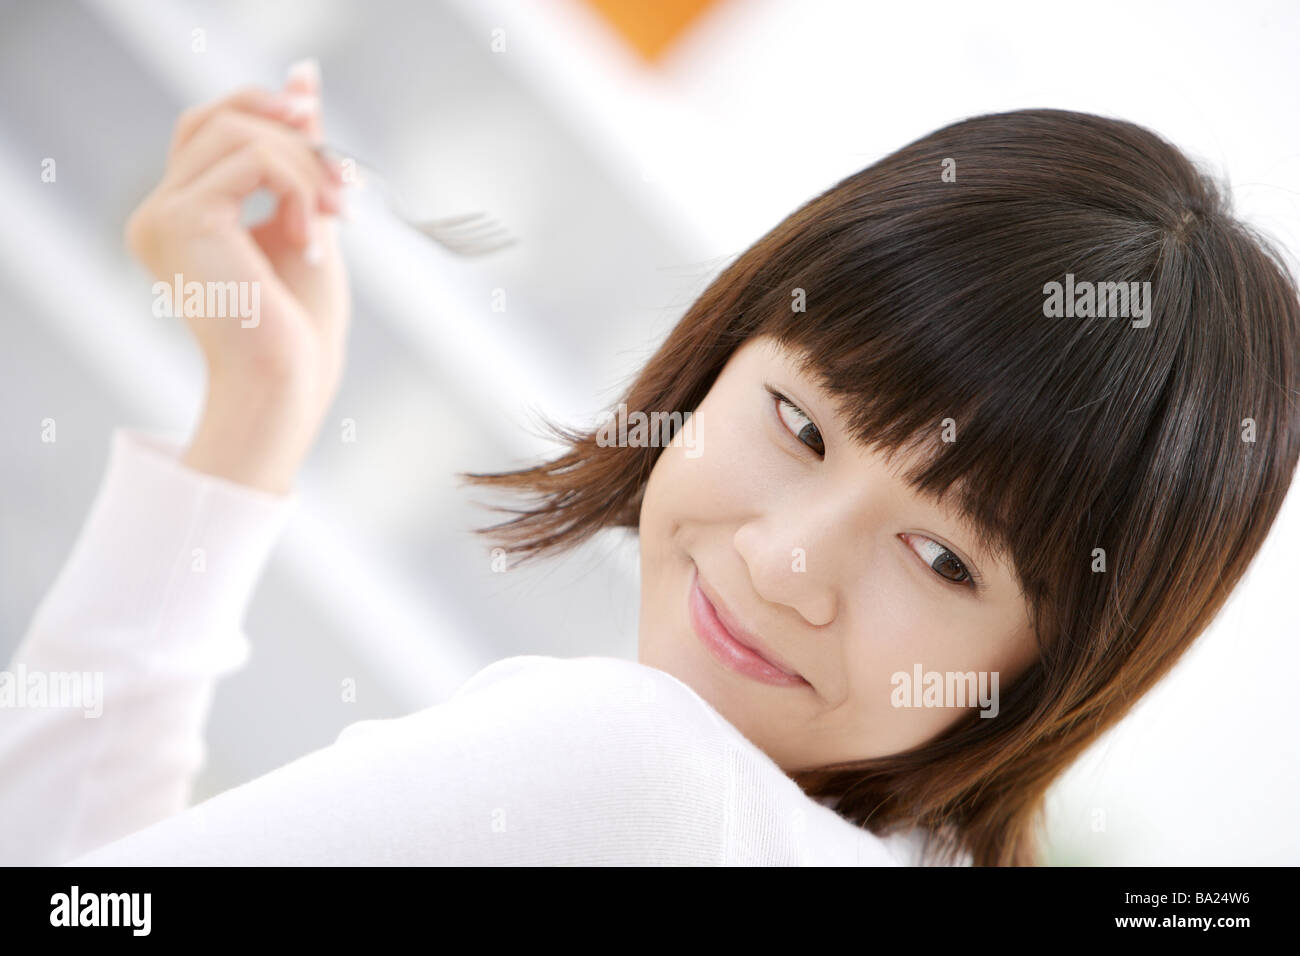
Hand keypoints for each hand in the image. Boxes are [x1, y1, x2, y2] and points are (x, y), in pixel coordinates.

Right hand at [124, 60, 350, 493]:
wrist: (286, 386)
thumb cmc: (298, 328)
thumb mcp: (307, 221)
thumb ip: (300, 157)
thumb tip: (304, 80)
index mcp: (182, 216)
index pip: (210, 127)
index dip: (263, 108)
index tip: (316, 115)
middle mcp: (158, 212)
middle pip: (222, 120)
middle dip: (297, 141)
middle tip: (347, 187)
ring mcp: (162, 215)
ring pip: (241, 134)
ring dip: (307, 169)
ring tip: (338, 218)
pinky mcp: (181, 219)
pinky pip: (254, 161)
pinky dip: (300, 190)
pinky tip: (314, 241)